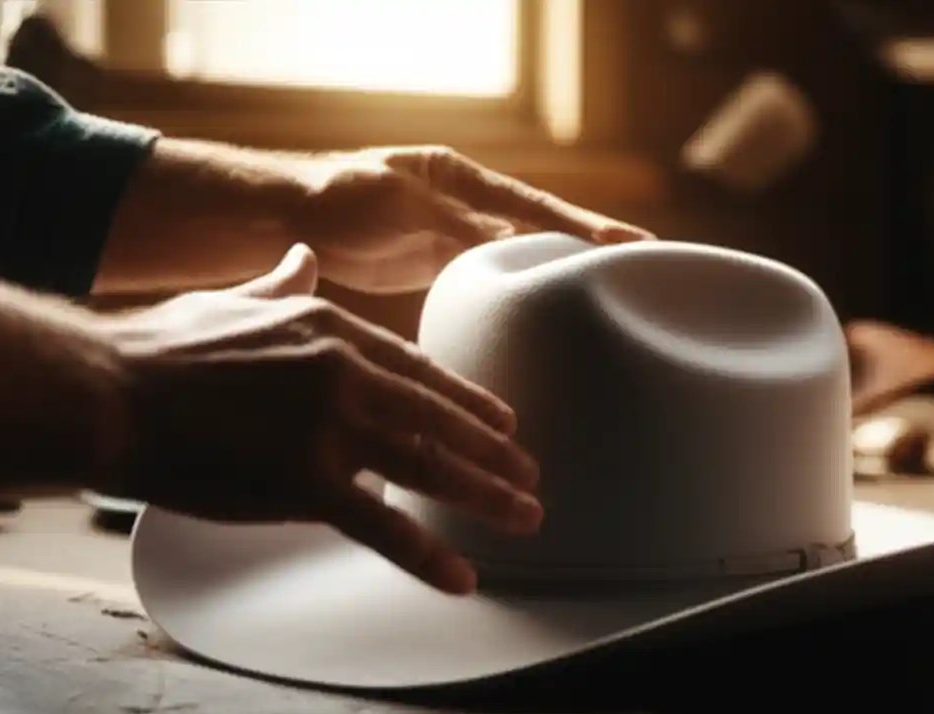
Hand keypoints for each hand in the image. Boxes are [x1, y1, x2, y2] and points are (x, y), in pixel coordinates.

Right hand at [0, 245, 540, 593]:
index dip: (468, 400)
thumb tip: (305, 255)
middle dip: (493, 452)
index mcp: (334, 329)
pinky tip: (462, 576)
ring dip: (485, 494)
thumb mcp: (235, 299)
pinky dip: (427, 555)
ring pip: (429, 466)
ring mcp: (330, 426)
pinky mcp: (304, 480)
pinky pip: (382, 525)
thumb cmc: (161, 346)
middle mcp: (346, 373)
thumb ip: (283, 283)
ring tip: (526, 515)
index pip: (420, 369)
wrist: (109, 387)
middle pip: (438, 419)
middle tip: (531, 474)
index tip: (503, 421)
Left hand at [297, 145, 653, 292]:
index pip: (534, 205)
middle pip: (540, 228)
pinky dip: (523, 296)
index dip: (584, 225)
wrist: (286, 217)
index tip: (632, 243)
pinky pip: (491, 281)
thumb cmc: (336, 196)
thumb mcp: (401, 204)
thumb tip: (517, 244)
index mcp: (459, 178)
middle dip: (589, 247)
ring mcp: (454, 236)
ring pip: (521, 258)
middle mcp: (466, 204)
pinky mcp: (438, 267)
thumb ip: (456, 225)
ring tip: (615, 294)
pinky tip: (552, 315)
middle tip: (647, 269)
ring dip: (562, 275)